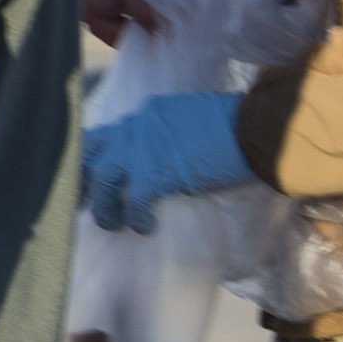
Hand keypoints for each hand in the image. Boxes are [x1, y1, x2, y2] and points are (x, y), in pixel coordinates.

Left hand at [78, 90, 254, 232]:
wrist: (259, 128)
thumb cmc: (236, 128)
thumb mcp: (189, 122)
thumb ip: (164, 135)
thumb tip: (154, 159)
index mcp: (147, 114)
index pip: (105, 134)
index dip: (91, 158)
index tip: (85, 178)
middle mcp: (138, 126)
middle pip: (91, 153)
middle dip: (84, 182)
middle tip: (85, 205)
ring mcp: (145, 148)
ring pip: (104, 178)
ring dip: (105, 205)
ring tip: (113, 223)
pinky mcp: (158, 171)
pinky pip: (135, 201)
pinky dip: (138, 218)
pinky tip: (147, 227)